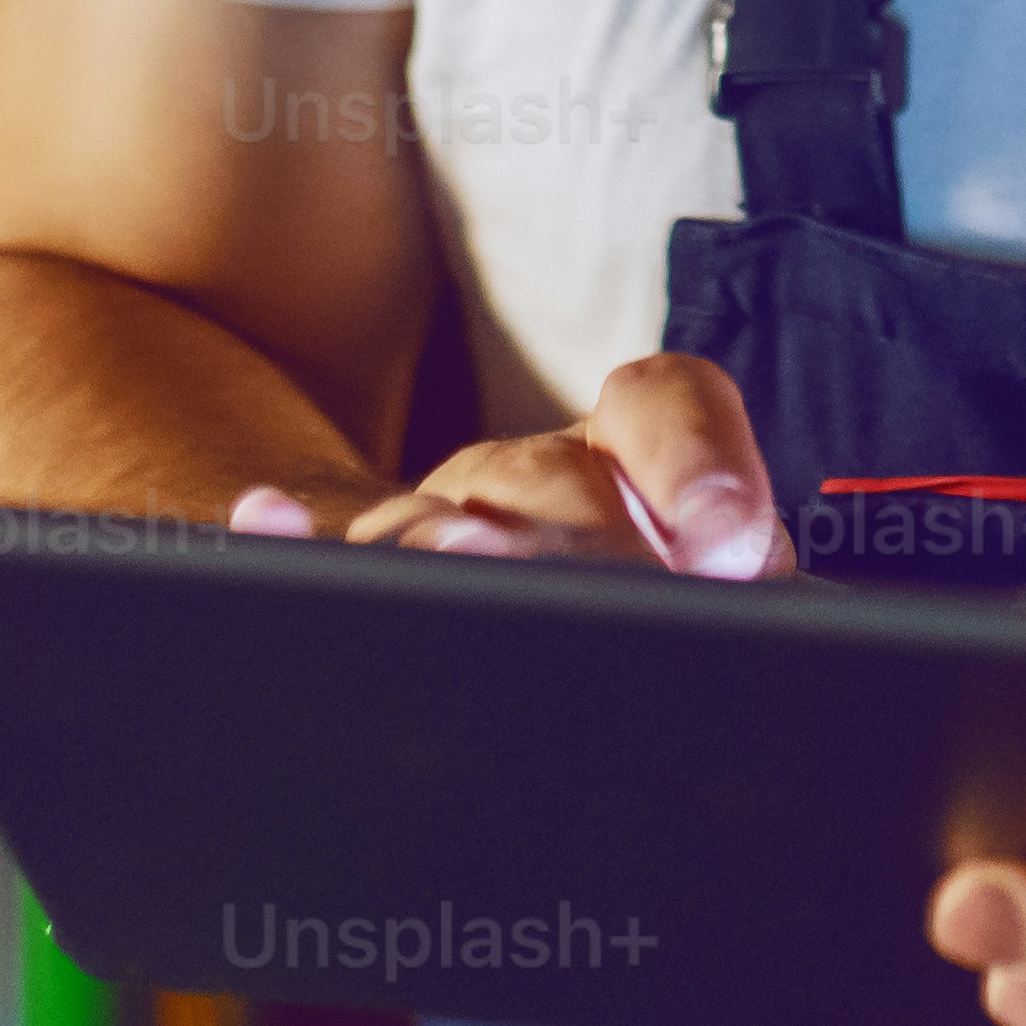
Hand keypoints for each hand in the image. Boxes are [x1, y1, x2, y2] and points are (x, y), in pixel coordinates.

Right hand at [220, 349, 785, 576]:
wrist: (500, 623)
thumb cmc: (630, 602)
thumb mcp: (702, 585)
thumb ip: (739, 580)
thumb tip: (754, 575)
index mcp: (634, 450)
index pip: (667, 402)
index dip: (699, 461)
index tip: (727, 543)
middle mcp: (533, 469)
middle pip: (558, 472)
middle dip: (589, 538)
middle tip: (617, 589)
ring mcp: (437, 512)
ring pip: (442, 511)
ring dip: (457, 537)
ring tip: (467, 554)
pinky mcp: (357, 563)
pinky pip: (320, 543)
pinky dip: (294, 533)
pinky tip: (271, 520)